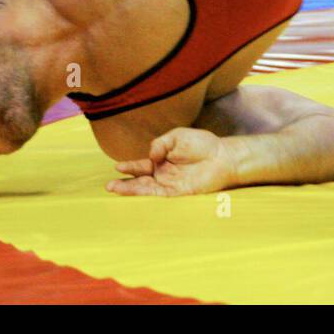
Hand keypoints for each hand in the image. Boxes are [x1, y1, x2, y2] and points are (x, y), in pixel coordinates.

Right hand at [107, 127, 237, 196]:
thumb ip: (161, 143)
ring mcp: (170, 185)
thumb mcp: (177, 137)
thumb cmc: (202, 144)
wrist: (223, 156)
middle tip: (109, 186)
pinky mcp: (179, 193)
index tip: (117, 167)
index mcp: (161, 160)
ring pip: (146, 190)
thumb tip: (150, 156)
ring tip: (115, 190)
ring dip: (131, 191)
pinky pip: (160, 196)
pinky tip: (137, 195)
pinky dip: (147, 196)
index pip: (142, 165)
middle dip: (125, 184)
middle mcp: (163, 174)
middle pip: (140, 181)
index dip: (129, 167)